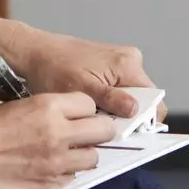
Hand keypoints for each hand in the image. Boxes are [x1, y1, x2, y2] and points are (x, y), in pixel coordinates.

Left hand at [0, 22, 156, 117]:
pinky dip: (109, 105)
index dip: (146, 121)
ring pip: (130, 98)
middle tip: (105, 128)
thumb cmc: (53, 67)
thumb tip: (135, 110)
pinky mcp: (111, 68)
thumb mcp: (80, 88)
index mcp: (128, 64)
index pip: (154, 99)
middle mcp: (130, 61)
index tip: (129, 135)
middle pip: (143, 100)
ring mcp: (121, 63)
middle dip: (128, 117)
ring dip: (117, 112)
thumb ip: (111, 100)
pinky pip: (119, 92)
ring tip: (94, 117)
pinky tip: (92, 109)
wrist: (34, 53)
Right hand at [0, 93, 113, 188]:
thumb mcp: (0, 104)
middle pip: (103, 131)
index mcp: (46, 108)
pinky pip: (71, 179)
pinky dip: (65, 173)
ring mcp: (54, 164)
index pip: (90, 104)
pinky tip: (48, 168)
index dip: (83, 108)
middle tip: (84, 132)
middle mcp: (57, 135)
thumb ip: (29, 106)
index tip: (76, 112)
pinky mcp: (46, 187)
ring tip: (65, 152)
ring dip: (82, 154)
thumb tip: (38, 107)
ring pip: (92, 158)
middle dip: (96, 130)